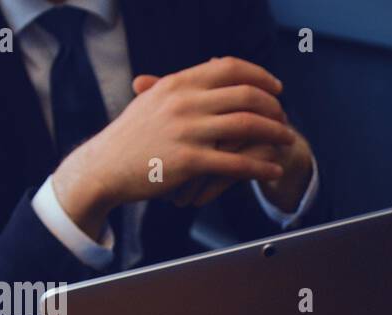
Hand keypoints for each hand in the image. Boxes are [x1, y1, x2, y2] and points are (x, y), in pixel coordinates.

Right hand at [52, 57, 294, 238]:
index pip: (228, 68)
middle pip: (244, 94)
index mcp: (177, 83)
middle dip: (272, 105)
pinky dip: (260, 166)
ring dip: (273, 132)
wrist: (103, 168)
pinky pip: (236, 164)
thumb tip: (212, 68)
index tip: (275, 87)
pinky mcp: (189, 162)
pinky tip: (274, 170)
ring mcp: (187, 131)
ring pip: (246, 126)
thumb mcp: (152, 100)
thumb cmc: (129, 138)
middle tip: (284, 116)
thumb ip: (183, 85)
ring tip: (287, 140)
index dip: (258, 75)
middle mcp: (184, 102)